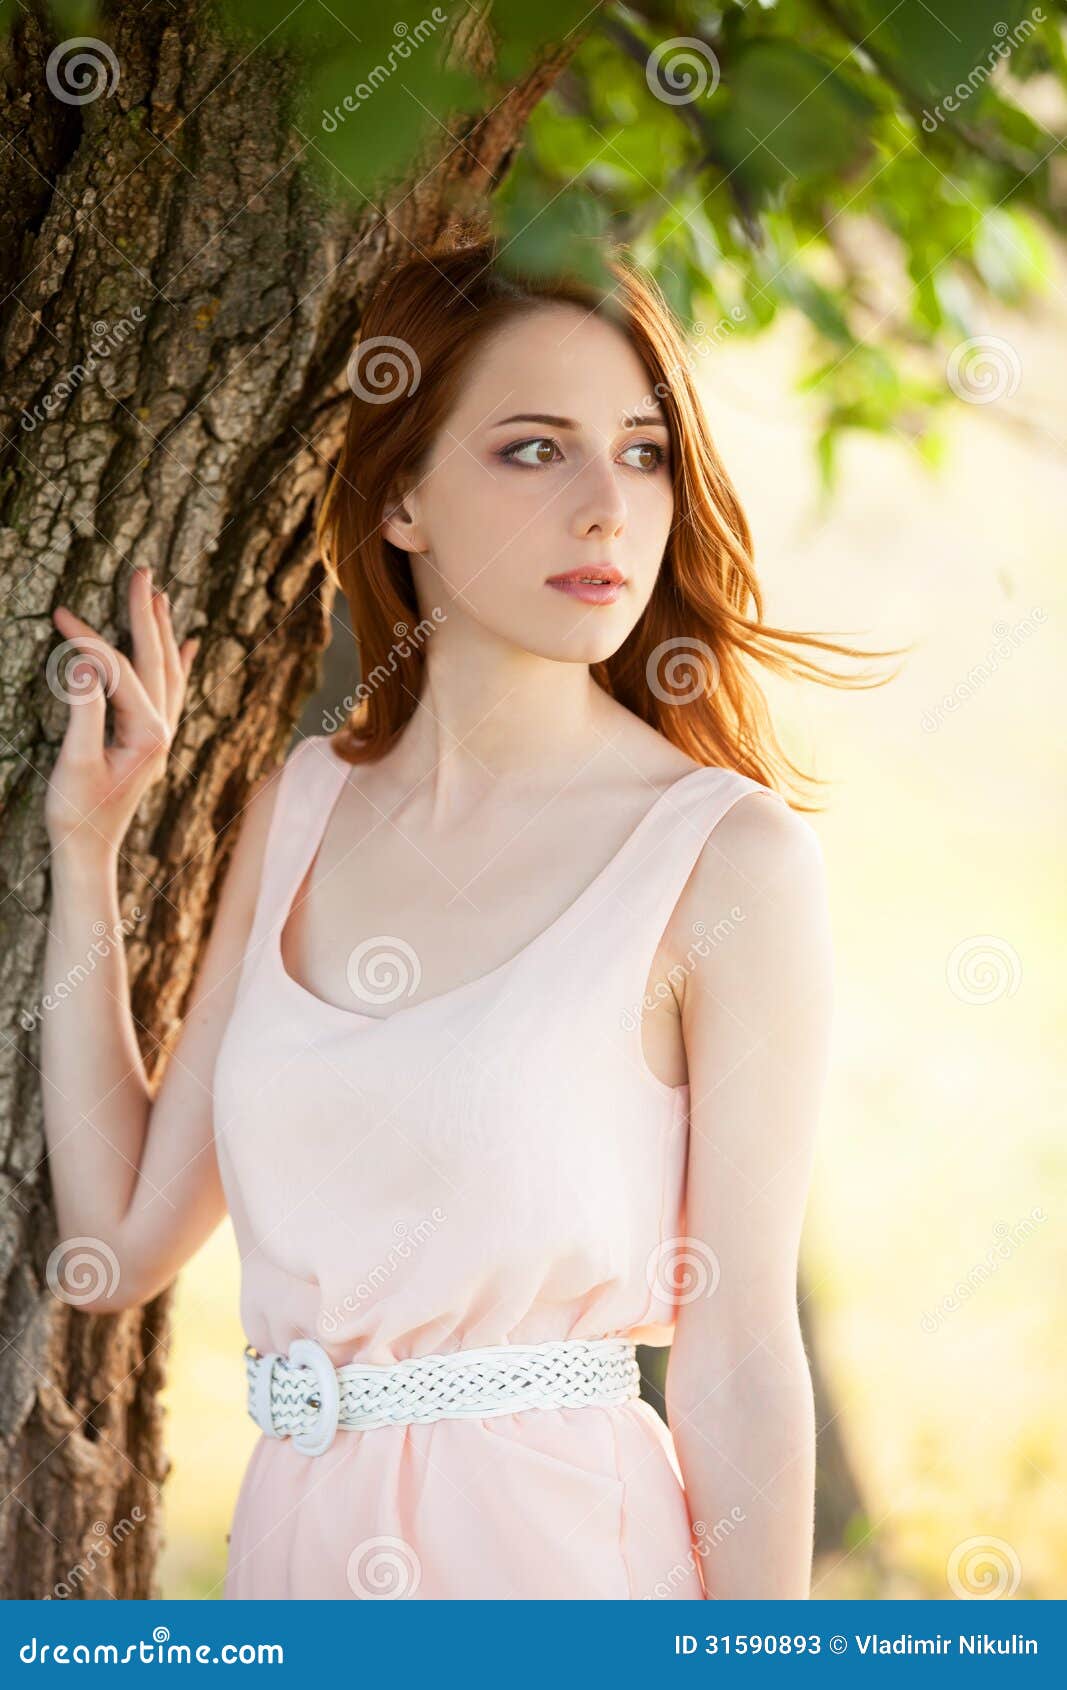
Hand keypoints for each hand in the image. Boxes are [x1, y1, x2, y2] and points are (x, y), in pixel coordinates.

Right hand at [45, 566, 199, 856]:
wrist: (88, 854)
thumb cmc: (76, 813)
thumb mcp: (74, 763)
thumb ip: (83, 713)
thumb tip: (83, 663)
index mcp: (147, 734)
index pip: (119, 670)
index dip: (89, 640)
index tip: (60, 614)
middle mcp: (162, 731)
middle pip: (157, 659)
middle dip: (147, 614)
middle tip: (142, 571)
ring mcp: (160, 736)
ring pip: (168, 671)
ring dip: (162, 631)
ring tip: (160, 595)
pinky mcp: (151, 741)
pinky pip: (171, 692)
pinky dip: (178, 663)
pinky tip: (188, 643)